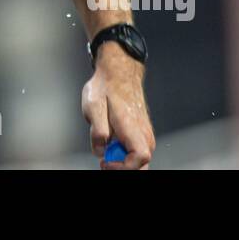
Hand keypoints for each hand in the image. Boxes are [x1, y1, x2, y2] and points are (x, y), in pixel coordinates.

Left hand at [81, 45, 154, 168]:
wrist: (118, 72)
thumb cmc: (106, 87)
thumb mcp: (93, 107)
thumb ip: (97, 132)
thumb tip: (100, 151)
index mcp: (134, 128)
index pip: (140, 159)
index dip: (123, 167)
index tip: (105, 162)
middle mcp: (144, 134)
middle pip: (142, 164)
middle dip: (123, 166)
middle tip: (106, 160)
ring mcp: (145, 133)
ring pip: (138, 159)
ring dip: (122, 159)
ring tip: (107, 146)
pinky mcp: (141, 132)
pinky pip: (136, 151)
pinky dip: (124, 152)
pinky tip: (111, 141)